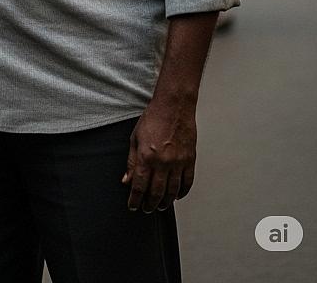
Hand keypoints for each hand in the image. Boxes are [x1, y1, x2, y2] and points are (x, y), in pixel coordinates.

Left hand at [122, 97, 196, 212]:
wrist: (173, 107)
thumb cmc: (153, 119)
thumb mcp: (135, 138)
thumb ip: (132, 161)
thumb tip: (127, 180)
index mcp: (146, 157)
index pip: (140, 186)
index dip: (135, 199)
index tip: (133, 206)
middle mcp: (163, 162)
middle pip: (156, 192)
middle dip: (150, 204)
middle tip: (146, 209)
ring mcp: (178, 163)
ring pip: (172, 191)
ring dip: (165, 202)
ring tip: (160, 206)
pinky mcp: (190, 160)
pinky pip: (187, 183)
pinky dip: (182, 192)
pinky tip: (177, 196)